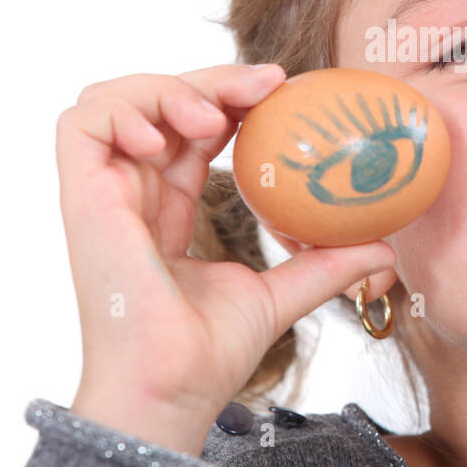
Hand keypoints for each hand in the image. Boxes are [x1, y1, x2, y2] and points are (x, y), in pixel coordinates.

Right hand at [56, 63, 396, 451]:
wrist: (172, 387)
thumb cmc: (207, 354)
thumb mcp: (279, 294)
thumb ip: (324, 265)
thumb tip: (385, 249)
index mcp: (168, 207)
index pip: (193, 128)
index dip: (229, 97)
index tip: (279, 89)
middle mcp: (132, 192)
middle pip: (160, 102)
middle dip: (211, 79)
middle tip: (265, 84)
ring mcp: (104, 192)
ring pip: (115, 99)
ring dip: (166, 88)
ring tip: (213, 117)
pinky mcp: (81, 196)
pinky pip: (81, 123)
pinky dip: (124, 110)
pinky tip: (168, 138)